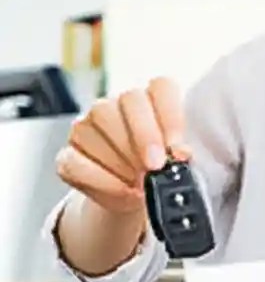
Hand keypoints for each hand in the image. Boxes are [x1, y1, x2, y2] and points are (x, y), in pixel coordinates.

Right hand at [55, 77, 188, 215]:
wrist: (133, 195)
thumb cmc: (159, 170)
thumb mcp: (176, 161)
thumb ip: (179, 152)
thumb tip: (181, 154)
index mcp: (151, 99)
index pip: (161, 86)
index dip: (171, 115)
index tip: (178, 149)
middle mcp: (116, 106)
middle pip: (127, 100)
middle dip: (145, 136)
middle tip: (156, 166)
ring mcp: (86, 127)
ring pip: (94, 125)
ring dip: (121, 159)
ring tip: (141, 182)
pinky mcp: (67, 155)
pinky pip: (73, 162)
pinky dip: (100, 180)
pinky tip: (122, 191)